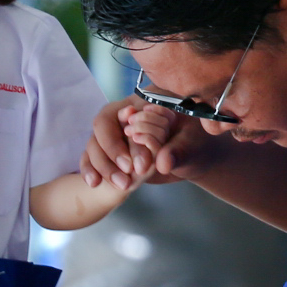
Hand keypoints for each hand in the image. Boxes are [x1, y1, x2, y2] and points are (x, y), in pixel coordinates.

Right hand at [82, 96, 199, 188]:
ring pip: (94, 143)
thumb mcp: (193, 144)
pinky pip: (91, 156)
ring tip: (122, 185)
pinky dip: (90, 169)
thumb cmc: (195, 144)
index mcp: (144, 101)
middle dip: (112, 152)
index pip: (123, 112)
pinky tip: (94, 182)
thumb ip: (179, 150)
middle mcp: (125, 112)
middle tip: (129, 173)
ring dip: (103, 165)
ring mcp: (116, 132)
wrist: (194, 157)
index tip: (139, 162)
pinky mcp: (112, 151)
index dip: (125, 136)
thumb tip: (164, 163)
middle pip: (102, 126)